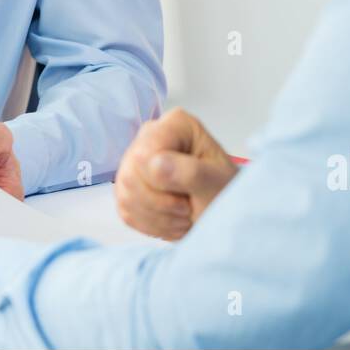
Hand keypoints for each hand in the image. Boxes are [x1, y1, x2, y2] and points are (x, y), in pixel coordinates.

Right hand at [115, 108, 238, 239]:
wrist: (224, 215)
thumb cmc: (224, 193)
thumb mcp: (216, 184)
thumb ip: (189, 171)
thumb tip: (154, 165)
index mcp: (175, 125)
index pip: (145, 154)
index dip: (160, 181)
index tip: (188, 194)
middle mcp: (150, 137)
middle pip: (131, 176)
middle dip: (161, 203)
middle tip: (188, 208)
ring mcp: (135, 162)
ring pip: (126, 195)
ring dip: (158, 217)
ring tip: (184, 215)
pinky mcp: (128, 187)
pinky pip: (125, 210)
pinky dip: (151, 224)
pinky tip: (172, 220)